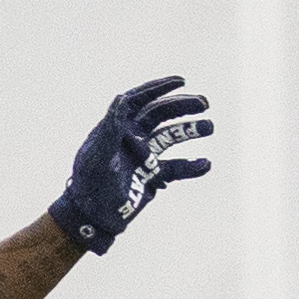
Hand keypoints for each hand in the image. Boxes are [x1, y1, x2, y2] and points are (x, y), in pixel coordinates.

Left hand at [46, 76, 213, 254]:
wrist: (92, 217)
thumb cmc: (89, 184)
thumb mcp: (97, 156)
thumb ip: (110, 129)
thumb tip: (121, 98)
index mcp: (117, 127)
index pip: (140, 100)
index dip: (159, 88)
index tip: (181, 81)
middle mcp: (133, 137)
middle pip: (161, 114)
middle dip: (182, 106)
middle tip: (204, 104)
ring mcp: (144, 156)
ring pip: (172, 136)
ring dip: (191, 130)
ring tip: (209, 127)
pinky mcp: (153, 176)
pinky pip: (177, 167)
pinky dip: (191, 166)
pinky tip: (206, 164)